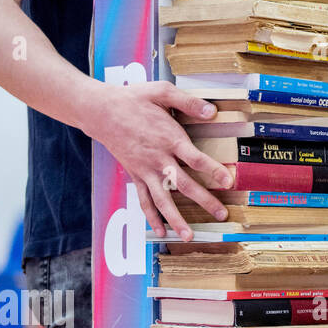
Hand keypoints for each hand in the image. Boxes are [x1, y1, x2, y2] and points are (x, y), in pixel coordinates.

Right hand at [80, 81, 232, 241]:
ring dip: (176, 218)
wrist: (99, 111)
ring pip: (162, 199)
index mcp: (169, 138)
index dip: (213, 171)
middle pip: (184, 184)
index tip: (228, 182)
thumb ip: (188, 102)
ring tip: (189, 236)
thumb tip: (212, 111)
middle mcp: (158, 158)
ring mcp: (145, 170)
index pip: (196, 159)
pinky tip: (159, 230)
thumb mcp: (161, 91)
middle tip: (222, 215)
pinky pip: (143, 199)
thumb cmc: (133, 99)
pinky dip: (151, 216)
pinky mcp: (135, 174)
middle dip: (204, 201)